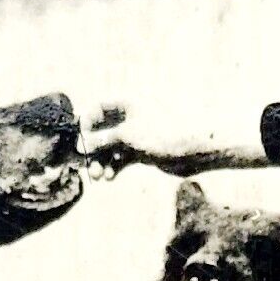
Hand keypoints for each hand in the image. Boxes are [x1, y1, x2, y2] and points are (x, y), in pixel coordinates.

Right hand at [77, 100, 268, 180]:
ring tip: (100, 177)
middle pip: (104, 131)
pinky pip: (123, 158)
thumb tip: (82, 145)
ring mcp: (139, 134)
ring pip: (113, 147)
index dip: (87, 125)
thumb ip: (104, 140)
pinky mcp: (145, 151)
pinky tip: (110, 177)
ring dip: (103, 161)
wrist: (198, 148)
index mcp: (129, 103)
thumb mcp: (129, 135)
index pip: (99, 109)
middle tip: (87, 167)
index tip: (81, 142)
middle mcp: (132, 117)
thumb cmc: (165, 132)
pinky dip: (115, 167)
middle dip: (94, 149)